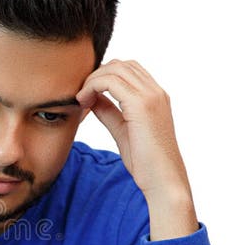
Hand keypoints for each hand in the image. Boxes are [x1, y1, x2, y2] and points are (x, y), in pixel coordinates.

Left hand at [76, 59, 198, 239]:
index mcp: (155, 96)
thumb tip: (92, 98)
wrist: (163, 180)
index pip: (128, 69)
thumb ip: (109, 111)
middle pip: (120, 64)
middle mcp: (155, 91)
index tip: (87, 95)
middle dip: (96, 75)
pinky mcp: (141, 105)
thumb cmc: (146, 162)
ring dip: (92, 80)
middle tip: (81, 95)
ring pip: (114, 69)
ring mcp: (151, 96)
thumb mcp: (123, 130)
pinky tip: (83, 103)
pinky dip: (92, 87)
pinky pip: (110, 81)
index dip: (104, 77)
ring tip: (81, 99)